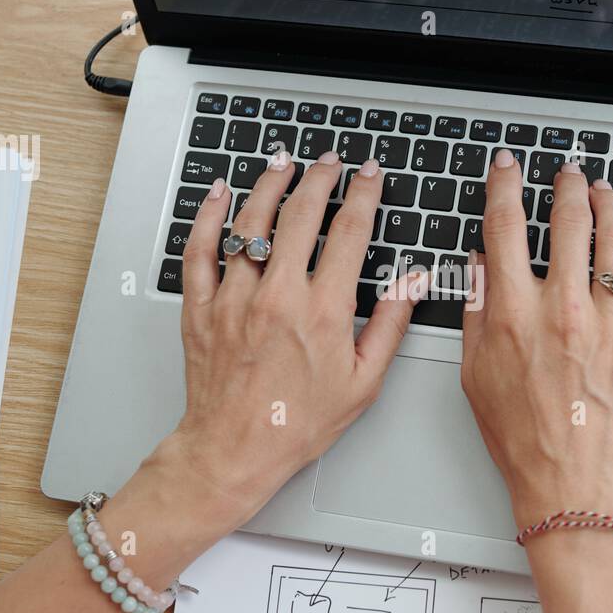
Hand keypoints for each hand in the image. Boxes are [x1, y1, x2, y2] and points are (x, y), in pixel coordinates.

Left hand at [153, 150, 425, 541]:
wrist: (236, 450)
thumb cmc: (298, 423)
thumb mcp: (363, 381)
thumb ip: (390, 324)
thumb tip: (412, 282)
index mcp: (322, 311)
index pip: (350, 232)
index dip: (363, 195)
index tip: (370, 176)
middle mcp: (278, 295)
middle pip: (300, 215)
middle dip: (319, 178)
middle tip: (329, 162)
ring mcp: (235, 297)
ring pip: (251, 222)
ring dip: (269, 184)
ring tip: (283, 162)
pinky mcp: (202, 307)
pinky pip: (200, 250)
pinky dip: (208, 216)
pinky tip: (219, 194)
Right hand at [461, 149, 612, 528]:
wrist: (569, 482)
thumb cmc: (521, 436)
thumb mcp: (474, 372)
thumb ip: (476, 310)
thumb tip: (479, 262)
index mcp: (513, 314)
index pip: (505, 227)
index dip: (504, 186)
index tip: (507, 166)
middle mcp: (563, 310)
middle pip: (567, 221)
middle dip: (564, 185)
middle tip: (565, 174)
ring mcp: (610, 324)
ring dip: (609, 202)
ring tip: (603, 189)